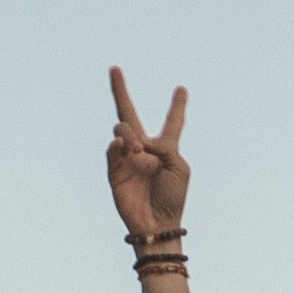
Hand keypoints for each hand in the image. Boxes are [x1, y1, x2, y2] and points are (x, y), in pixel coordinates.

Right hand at [106, 67, 189, 242]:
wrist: (157, 224)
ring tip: (137, 149)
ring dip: (129, 135)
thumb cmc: (173, 198)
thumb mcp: (179, 167)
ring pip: (121, 130)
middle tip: (114, 68)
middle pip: (129, 115)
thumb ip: (164, 146)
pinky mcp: (115, 171)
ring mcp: (127, 159)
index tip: (182, 89)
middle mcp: (144, 149)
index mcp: (165, 149)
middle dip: (120, 91)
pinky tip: (122, 146)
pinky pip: (111, 151)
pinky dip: (116, 145)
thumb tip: (139, 142)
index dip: (177, 106)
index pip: (172, 123)